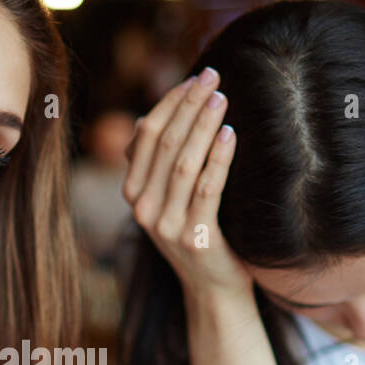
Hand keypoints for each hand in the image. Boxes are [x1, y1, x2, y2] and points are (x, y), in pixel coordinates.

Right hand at [122, 68, 253, 300]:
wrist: (214, 288)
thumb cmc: (197, 233)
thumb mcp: (170, 198)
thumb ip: (158, 163)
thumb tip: (145, 119)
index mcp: (134, 193)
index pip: (146, 136)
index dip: (170, 103)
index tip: (195, 78)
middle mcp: (143, 209)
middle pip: (165, 144)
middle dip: (189, 105)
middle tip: (214, 76)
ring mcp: (168, 226)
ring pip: (184, 163)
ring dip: (203, 125)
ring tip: (222, 98)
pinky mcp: (196, 238)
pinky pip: (207, 189)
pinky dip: (218, 158)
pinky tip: (230, 134)